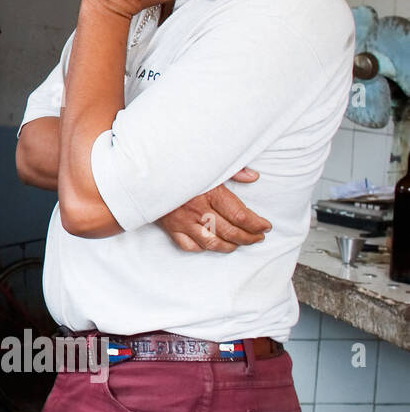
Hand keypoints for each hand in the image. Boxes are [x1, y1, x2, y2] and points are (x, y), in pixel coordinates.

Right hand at [156, 167, 270, 251]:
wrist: (145, 173)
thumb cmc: (179, 167)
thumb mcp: (209, 163)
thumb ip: (233, 170)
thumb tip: (254, 177)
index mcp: (210, 193)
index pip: (241, 216)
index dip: (257, 225)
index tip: (266, 226)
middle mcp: (198, 211)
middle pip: (231, 232)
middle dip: (249, 238)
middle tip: (258, 238)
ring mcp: (184, 222)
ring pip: (213, 244)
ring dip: (230, 247)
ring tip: (239, 244)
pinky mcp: (171, 229)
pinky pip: (189, 246)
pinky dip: (202, 248)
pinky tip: (211, 244)